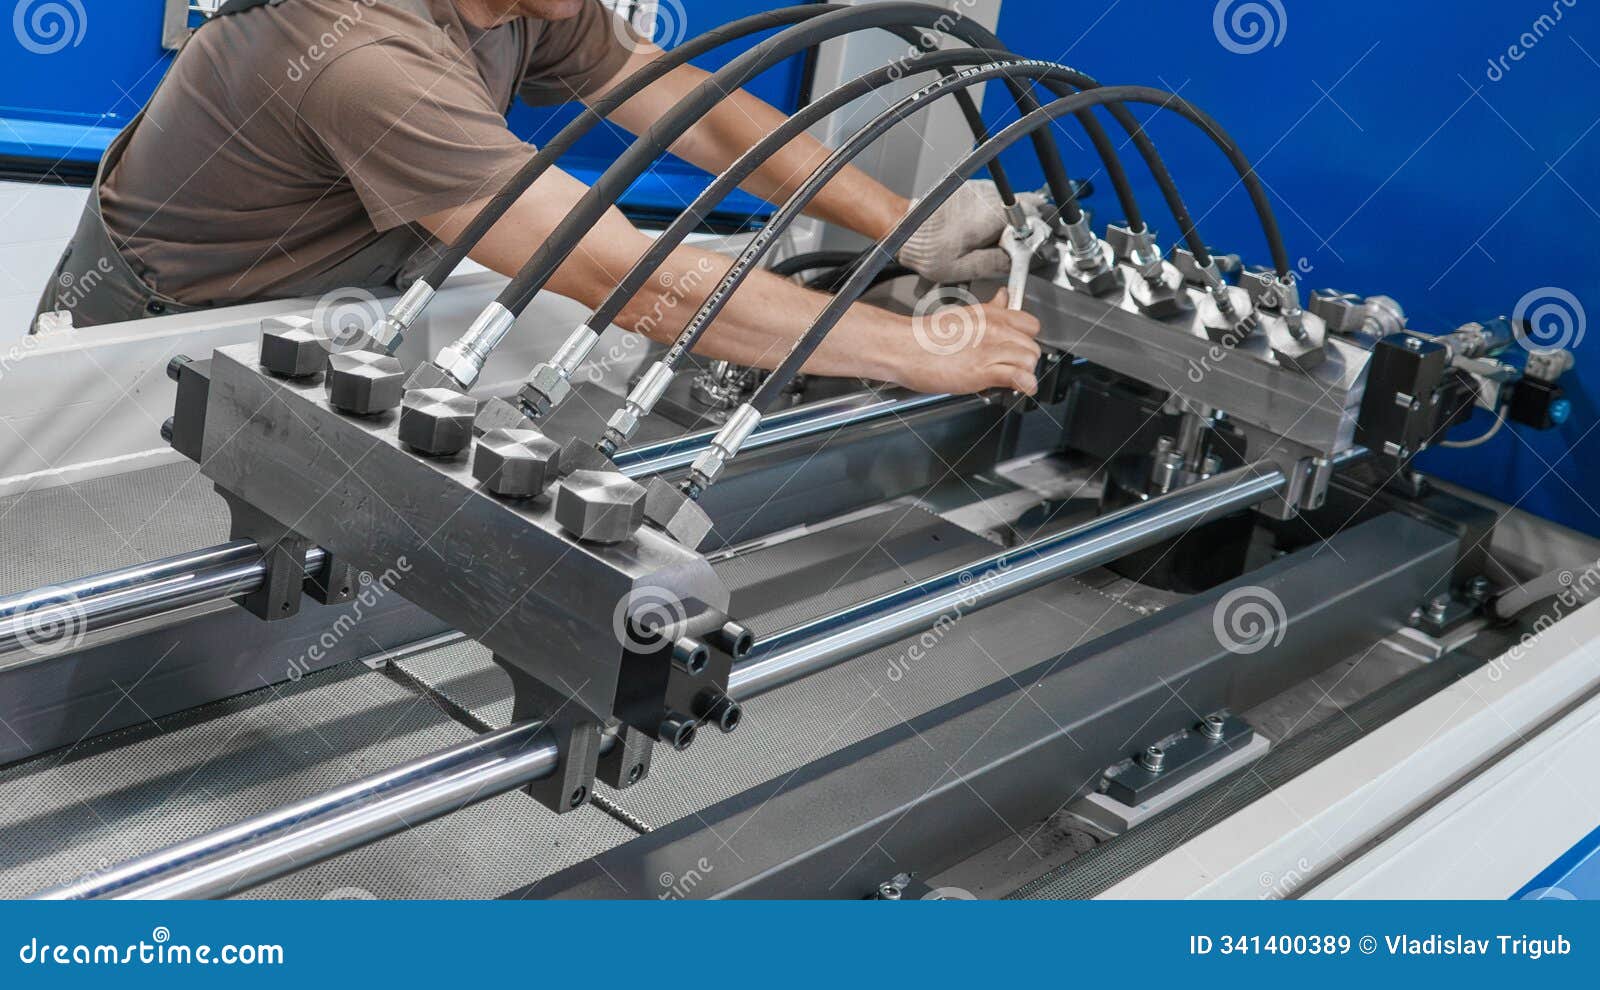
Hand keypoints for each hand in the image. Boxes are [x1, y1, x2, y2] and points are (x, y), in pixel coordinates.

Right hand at [892, 288, 1042, 395]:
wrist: (905, 347)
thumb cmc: (927, 336)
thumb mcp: (964, 313)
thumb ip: (991, 308)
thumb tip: (1004, 296)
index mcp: (991, 314)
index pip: (1031, 324)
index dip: (1027, 339)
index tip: (1018, 348)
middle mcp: (995, 329)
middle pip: (1032, 346)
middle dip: (1024, 359)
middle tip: (1010, 367)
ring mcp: (991, 349)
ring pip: (1030, 360)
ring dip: (1024, 373)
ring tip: (1010, 378)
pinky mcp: (984, 370)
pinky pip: (1019, 377)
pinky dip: (1024, 385)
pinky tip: (1020, 388)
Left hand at [897, 180, 1048, 282]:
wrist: (904, 229)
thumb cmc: (927, 249)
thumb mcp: (964, 268)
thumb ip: (996, 263)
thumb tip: (1018, 260)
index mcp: (991, 214)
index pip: (1032, 214)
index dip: (1036, 233)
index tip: (1032, 247)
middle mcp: (987, 196)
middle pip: (1022, 208)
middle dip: (1022, 229)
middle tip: (1012, 249)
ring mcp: (978, 189)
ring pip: (1007, 204)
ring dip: (1007, 222)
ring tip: (992, 243)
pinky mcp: (969, 189)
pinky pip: (992, 200)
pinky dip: (993, 215)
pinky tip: (980, 233)